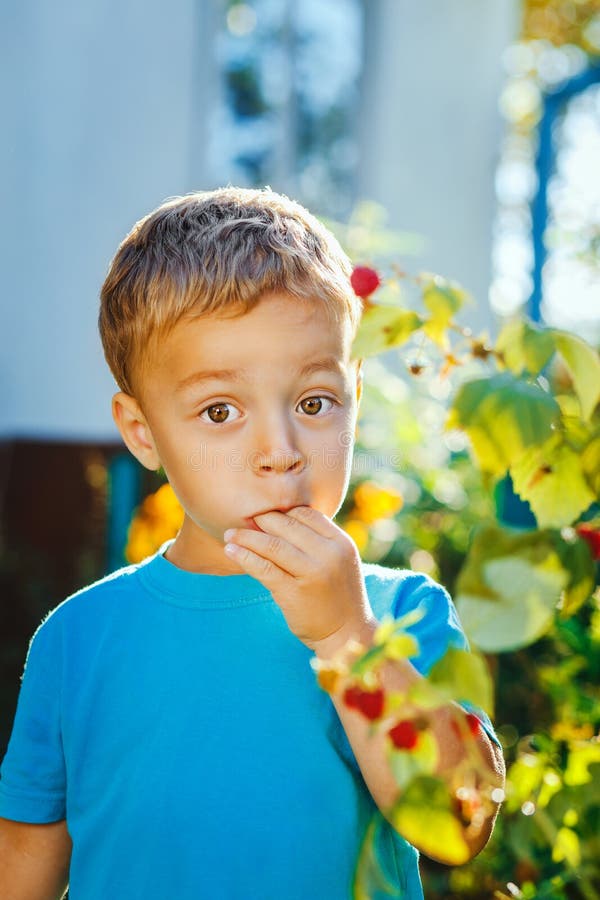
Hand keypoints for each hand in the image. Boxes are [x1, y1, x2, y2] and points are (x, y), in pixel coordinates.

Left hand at [223, 506, 377, 655]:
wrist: (347, 634)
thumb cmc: (337, 595)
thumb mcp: (338, 561)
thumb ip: (317, 541)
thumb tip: (280, 520)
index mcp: (341, 542)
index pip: (306, 513)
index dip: (282, 510)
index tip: (263, 514)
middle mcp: (329, 554)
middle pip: (287, 525)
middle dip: (261, 520)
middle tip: (242, 519)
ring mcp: (312, 573)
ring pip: (272, 545)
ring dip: (246, 537)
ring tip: (229, 534)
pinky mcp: (294, 593)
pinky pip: (264, 568)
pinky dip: (244, 557)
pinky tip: (231, 551)